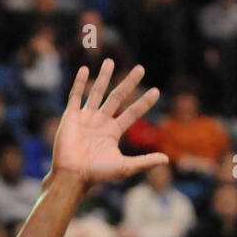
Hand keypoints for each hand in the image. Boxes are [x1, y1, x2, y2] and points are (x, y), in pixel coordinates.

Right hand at [52, 60, 168, 187]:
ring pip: (97, 93)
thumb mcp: (125, 167)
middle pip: (117, 97)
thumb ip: (144, 161)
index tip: (156, 91)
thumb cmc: (97, 174)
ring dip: (104, 77)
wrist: (72, 175)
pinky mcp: (71, 117)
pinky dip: (79, 83)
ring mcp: (86, 118)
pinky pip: (75, 96)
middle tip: (141, 68)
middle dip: (129, 83)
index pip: (132, 113)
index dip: (144, 102)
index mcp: (113, 132)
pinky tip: (84, 70)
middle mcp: (101, 122)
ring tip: (110, 61)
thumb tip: (166, 159)